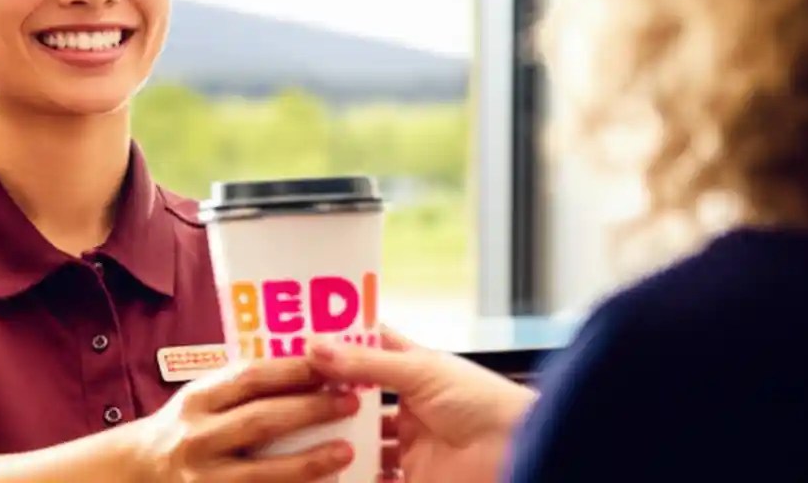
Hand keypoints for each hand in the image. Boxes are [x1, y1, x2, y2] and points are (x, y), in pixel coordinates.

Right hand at [131, 356, 359, 482]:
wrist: (138, 473)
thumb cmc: (184, 428)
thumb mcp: (201, 398)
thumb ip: (241, 386)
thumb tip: (308, 363)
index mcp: (198, 399)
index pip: (249, 377)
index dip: (294, 370)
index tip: (333, 363)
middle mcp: (197, 438)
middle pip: (261, 421)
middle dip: (310, 410)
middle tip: (351, 401)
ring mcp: (204, 479)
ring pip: (263, 471)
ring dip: (310, 461)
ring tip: (346, 450)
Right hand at [311, 329, 535, 482]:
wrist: (522, 454)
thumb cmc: (485, 402)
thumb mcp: (422, 372)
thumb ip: (368, 363)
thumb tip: (316, 346)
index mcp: (415, 371)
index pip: (370, 349)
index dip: (339, 343)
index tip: (299, 339)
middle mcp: (410, 408)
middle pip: (359, 401)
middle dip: (328, 399)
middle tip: (286, 394)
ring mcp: (411, 447)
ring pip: (362, 444)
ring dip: (336, 442)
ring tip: (297, 437)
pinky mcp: (414, 480)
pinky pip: (375, 481)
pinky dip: (352, 478)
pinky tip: (324, 474)